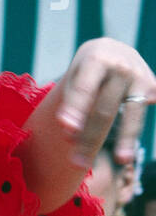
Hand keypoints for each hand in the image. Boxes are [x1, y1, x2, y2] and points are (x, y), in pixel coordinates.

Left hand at [55, 38, 155, 168]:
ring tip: (122, 160)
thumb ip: (71, 104)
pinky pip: (143, 113)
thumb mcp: (75, 78)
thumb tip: (70, 134)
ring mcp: (141, 76)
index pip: (85, 89)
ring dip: (125, 138)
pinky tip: (130, 150)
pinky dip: (137, 130)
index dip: (76, 110)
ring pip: (132, 113)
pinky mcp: (153, 87)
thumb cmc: (87, 72)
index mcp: (98, 58)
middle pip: (105, 108)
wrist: (113, 51)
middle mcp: (123, 65)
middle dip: (91, 137)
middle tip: (78, 164)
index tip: (68, 133)